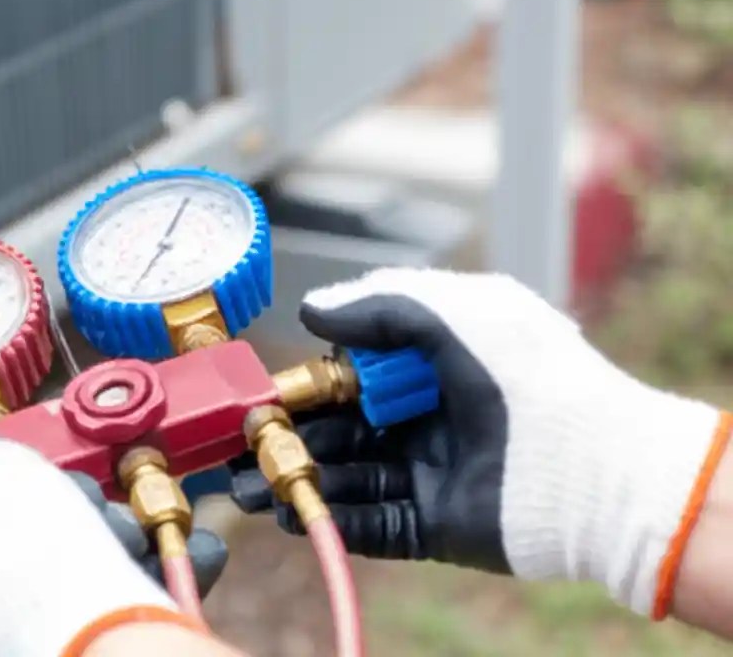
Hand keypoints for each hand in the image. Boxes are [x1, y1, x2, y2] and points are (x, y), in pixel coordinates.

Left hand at [0, 410, 224, 655]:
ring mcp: (39, 631)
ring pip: (90, 564)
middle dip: (77, 504)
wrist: (90, 628)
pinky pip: (136, 597)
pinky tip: (184, 549)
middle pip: (34, 535)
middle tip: (89, 497)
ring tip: (135, 529)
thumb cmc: (23, 554)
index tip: (32, 468)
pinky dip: (164, 568)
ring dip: (123, 533)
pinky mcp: (95, 645)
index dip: (3, 482)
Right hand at [229, 268, 725, 615]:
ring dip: (296, 479)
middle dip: (287, 436)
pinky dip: (331, 518)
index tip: (265, 390)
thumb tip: (311, 308)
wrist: (592, 465)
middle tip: (238, 443)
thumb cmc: (530, 374)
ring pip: (348, 477)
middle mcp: (428, 418)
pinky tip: (292, 512)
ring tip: (247, 484)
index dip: (308, 383)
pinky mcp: (437, 525)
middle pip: (340, 429)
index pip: (352, 374)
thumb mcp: (450, 312)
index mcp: (433, 367)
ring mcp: (432, 472)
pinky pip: (372, 524)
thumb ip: (376, 305)